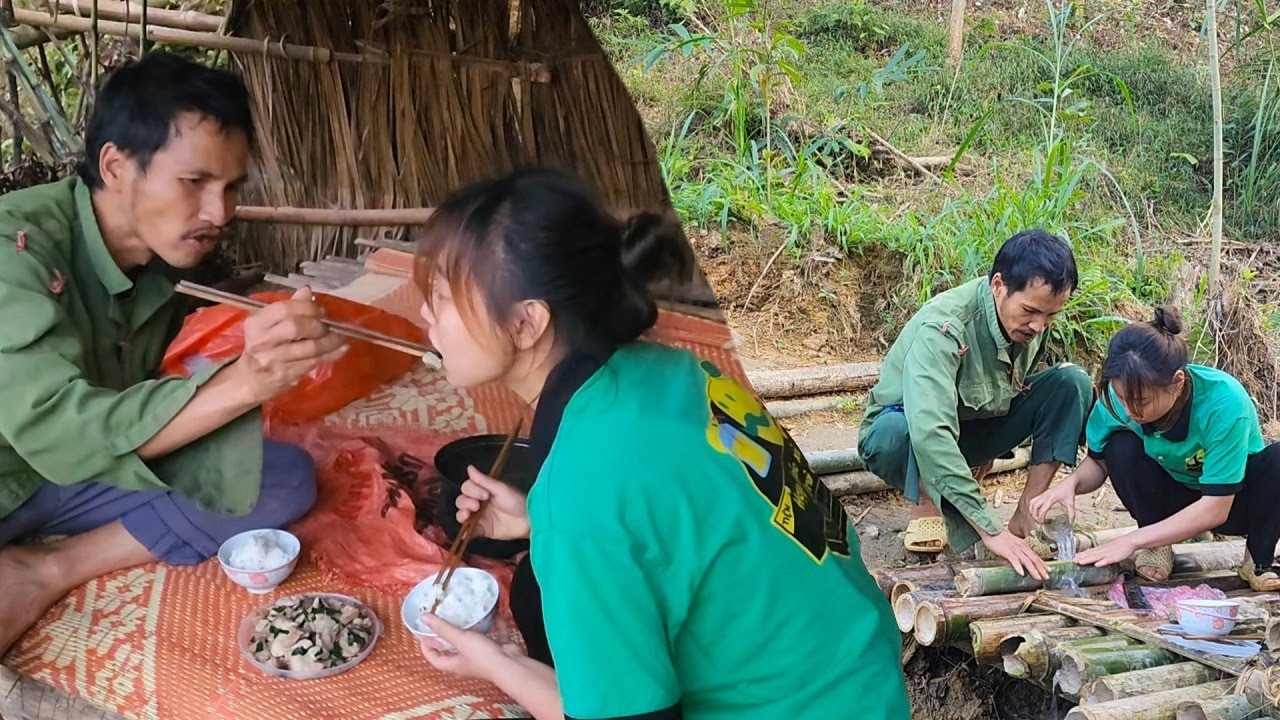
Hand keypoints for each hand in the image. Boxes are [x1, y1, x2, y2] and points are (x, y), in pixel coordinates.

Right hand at [230, 287, 347, 402]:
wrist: (250, 380)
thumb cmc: (262, 347)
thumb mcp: (267, 325)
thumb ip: (288, 307)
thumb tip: (307, 290)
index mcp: (257, 323)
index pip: (284, 309)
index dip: (307, 307)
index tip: (319, 310)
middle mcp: (263, 341)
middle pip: (296, 327)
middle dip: (318, 324)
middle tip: (328, 326)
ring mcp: (274, 360)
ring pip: (310, 347)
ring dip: (330, 341)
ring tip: (341, 337)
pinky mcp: (287, 375)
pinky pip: (315, 362)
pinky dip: (332, 354)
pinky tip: (341, 348)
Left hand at [418, 614, 524, 680]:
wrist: (511, 664)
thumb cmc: (482, 655)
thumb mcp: (460, 639)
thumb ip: (443, 628)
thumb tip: (423, 618)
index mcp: (455, 664)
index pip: (434, 659)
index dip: (426, 648)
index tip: (422, 634)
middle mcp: (467, 662)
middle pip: (453, 650)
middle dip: (447, 637)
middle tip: (443, 620)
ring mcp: (483, 656)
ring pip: (473, 642)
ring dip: (470, 630)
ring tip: (465, 614)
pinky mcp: (497, 649)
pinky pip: (494, 635)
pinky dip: (494, 625)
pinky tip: (493, 613)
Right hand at [456, 466, 530, 539]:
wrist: (528, 520)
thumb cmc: (517, 501)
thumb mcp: (501, 489)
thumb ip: (483, 480)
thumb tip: (469, 468)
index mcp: (483, 490)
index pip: (467, 487)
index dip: (472, 490)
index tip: (485, 494)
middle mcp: (479, 503)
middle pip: (462, 500)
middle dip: (466, 502)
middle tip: (477, 505)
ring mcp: (479, 516)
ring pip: (462, 514)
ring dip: (461, 513)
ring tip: (468, 514)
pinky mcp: (482, 530)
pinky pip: (468, 530)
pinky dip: (464, 531)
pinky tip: (466, 530)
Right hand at [980, 528, 1050, 580]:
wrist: (991, 529)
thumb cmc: (999, 537)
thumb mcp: (1013, 544)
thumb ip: (1018, 551)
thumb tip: (1020, 560)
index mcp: (1023, 545)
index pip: (1036, 556)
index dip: (1043, 564)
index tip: (1048, 570)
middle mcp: (1021, 547)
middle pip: (1034, 559)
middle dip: (1041, 569)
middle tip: (1047, 577)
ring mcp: (1015, 549)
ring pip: (1026, 561)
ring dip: (1033, 570)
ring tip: (1038, 577)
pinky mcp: (1006, 551)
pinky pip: (1014, 560)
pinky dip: (1018, 567)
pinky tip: (1021, 573)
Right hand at [1028, 476, 1076, 524]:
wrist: (1068, 483)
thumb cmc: (1069, 491)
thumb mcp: (1071, 504)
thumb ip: (1071, 514)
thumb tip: (1070, 523)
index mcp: (1051, 498)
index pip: (1041, 510)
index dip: (1040, 518)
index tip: (1044, 523)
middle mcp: (1044, 496)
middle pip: (1033, 507)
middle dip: (1034, 516)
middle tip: (1040, 522)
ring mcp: (1042, 495)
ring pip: (1031, 503)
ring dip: (1031, 511)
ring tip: (1037, 517)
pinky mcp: (1042, 494)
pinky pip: (1033, 501)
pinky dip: (1032, 507)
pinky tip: (1037, 511)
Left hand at [1074, 537, 1136, 568]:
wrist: (1129, 541)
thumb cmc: (1119, 545)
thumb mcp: (1108, 548)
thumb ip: (1101, 552)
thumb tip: (1095, 557)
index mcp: (1100, 548)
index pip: (1089, 552)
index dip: (1081, 555)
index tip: (1072, 558)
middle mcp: (1102, 550)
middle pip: (1090, 554)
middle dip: (1081, 558)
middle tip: (1072, 561)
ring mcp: (1108, 554)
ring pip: (1096, 557)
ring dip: (1088, 560)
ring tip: (1080, 562)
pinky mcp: (1114, 557)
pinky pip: (1107, 560)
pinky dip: (1102, 562)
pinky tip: (1096, 565)